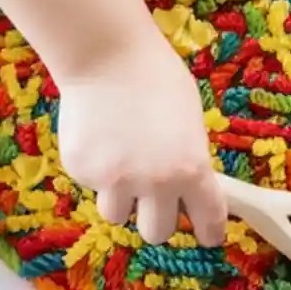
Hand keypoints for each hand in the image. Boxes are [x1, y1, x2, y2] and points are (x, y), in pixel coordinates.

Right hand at [56, 43, 227, 245]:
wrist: (106, 54)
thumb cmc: (156, 78)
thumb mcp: (190, 122)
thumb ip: (189, 161)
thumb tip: (185, 189)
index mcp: (191, 170)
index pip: (208, 219)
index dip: (209, 231)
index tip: (208, 235)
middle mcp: (154, 183)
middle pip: (157, 233)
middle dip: (156, 218)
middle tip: (153, 198)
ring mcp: (113, 180)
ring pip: (118, 214)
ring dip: (121, 197)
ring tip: (119, 161)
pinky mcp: (81, 170)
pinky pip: (92, 185)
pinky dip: (96, 170)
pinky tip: (99, 137)